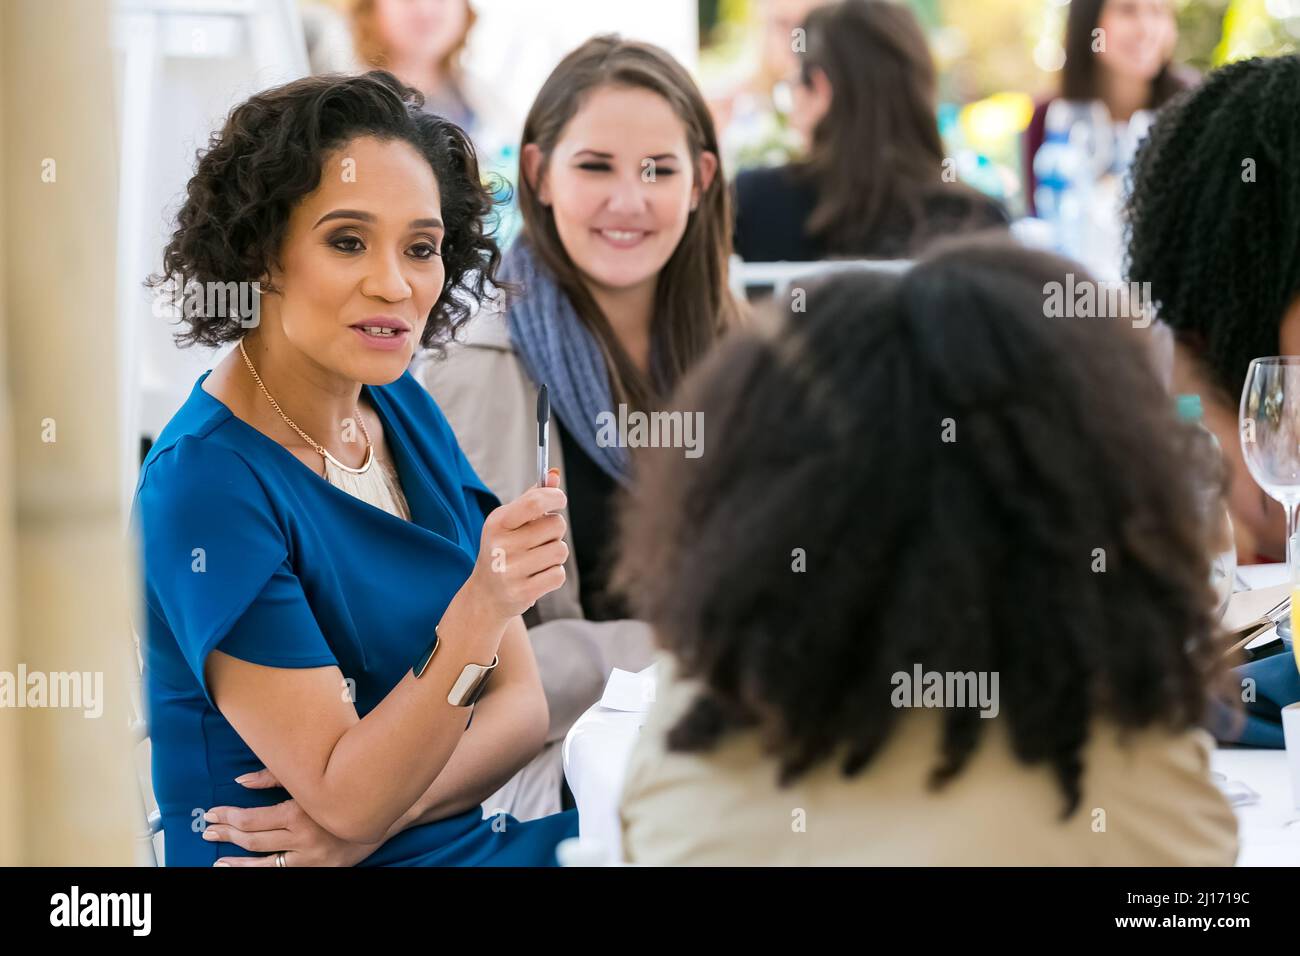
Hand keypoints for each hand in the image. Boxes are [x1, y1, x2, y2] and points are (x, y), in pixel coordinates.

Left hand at [203, 768, 381, 866]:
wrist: (381, 808)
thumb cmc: (342, 783)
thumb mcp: (309, 775)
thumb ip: (273, 776)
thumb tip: (240, 782)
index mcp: (300, 811)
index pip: (251, 820)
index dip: (228, 817)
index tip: (211, 814)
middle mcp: (305, 838)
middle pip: (253, 841)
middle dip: (227, 835)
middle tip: (209, 831)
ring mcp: (313, 857)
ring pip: (265, 864)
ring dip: (238, 863)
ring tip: (219, 861)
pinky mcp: (321, 868)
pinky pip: (284, 872)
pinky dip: (262, 872)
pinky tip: (247, 870)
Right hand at [463, 469, 567, 620]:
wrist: (486, 595)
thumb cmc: (503, 550)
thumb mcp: (510, 523)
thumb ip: (532, 498)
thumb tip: (553, 474)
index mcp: (497, 523)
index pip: (534, 502)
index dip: (555, 496)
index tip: (560, 499)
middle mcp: (501, 545)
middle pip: (556, 525)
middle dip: (556, 531)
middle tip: (541, 539)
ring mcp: (511, 570)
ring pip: (560, 551)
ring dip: (555, 554)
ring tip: (537, 560)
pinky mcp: (523, 592)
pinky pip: (558, 574)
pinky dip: (553, 575)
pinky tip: (536, 577)